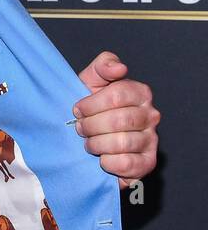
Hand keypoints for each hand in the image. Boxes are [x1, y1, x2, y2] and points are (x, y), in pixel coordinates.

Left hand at [72, 51, 158, 188]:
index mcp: (140, 92)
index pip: (117, 95)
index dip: (91, 105)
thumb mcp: (91, 81)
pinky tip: (102, 158)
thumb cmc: (91, 108)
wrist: (89, 140)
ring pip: (122, 143)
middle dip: (91, 126)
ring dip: (96, 144)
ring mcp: (152, 140)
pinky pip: (127, 163)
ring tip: (89, 143)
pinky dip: (108, 162)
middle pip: (119, 120)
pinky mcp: (147, 162)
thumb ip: (103, 66)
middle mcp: (151, 115)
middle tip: (80, 129)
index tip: (78, 110)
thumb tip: (120, 68)